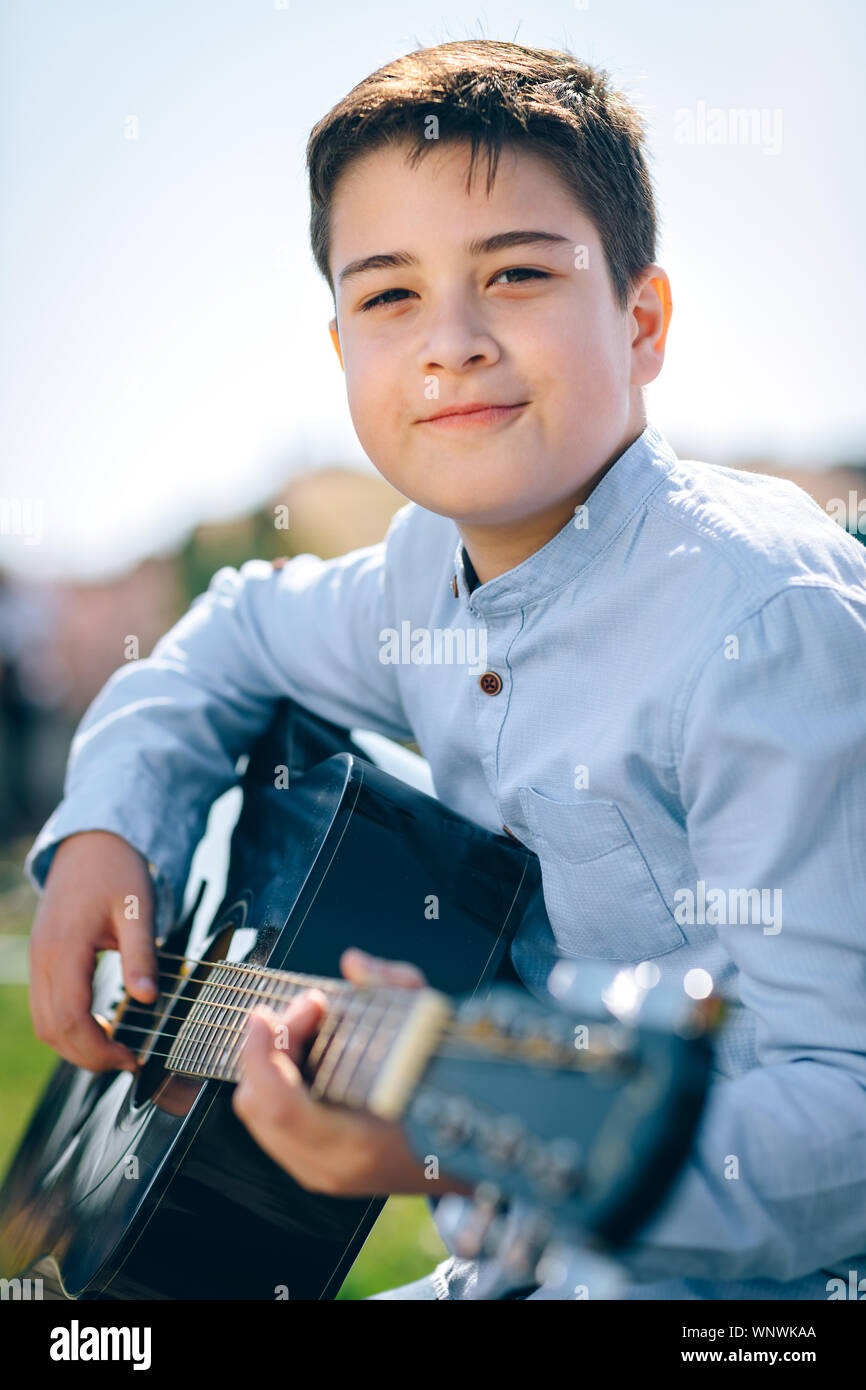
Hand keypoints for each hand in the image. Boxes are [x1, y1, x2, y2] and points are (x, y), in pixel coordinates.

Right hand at [29, 830, 158, 1072]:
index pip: (70, 1018)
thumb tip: (148, 1000)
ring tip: (116, 1051)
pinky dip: (67, 1027)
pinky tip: (99, 1029)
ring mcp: (37, 960)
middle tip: (128, 1062)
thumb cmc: (118, 871)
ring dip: (75, 1046)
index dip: (98, 1048)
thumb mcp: (139, 909)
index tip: (132, 1058)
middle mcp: (42, 959)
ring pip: (43, 1023)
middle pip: (51, 1030)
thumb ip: (141, 955)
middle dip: (87, 1056)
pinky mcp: (43, 960)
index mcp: (64, 949)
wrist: (91, 843)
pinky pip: (45, 1007)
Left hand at [231, 948, 471, 1197]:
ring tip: (309, 1026)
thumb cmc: (452, 1094)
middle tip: (310, 1008)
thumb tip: (354, 964)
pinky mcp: (311, 1167)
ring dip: (270, 1060)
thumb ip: (397, 988)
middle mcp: (330, 1166)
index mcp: (359, 1142)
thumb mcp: (435, 1030)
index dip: (262, 1054)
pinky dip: (276, 1080)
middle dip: (270, 1044)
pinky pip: (268, 1122)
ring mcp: (318, 1173)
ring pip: (256, 1113)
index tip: (265, 1014)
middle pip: (258, 1104)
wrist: (466, 1154)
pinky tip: (307, 1054)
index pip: (281, 1105)